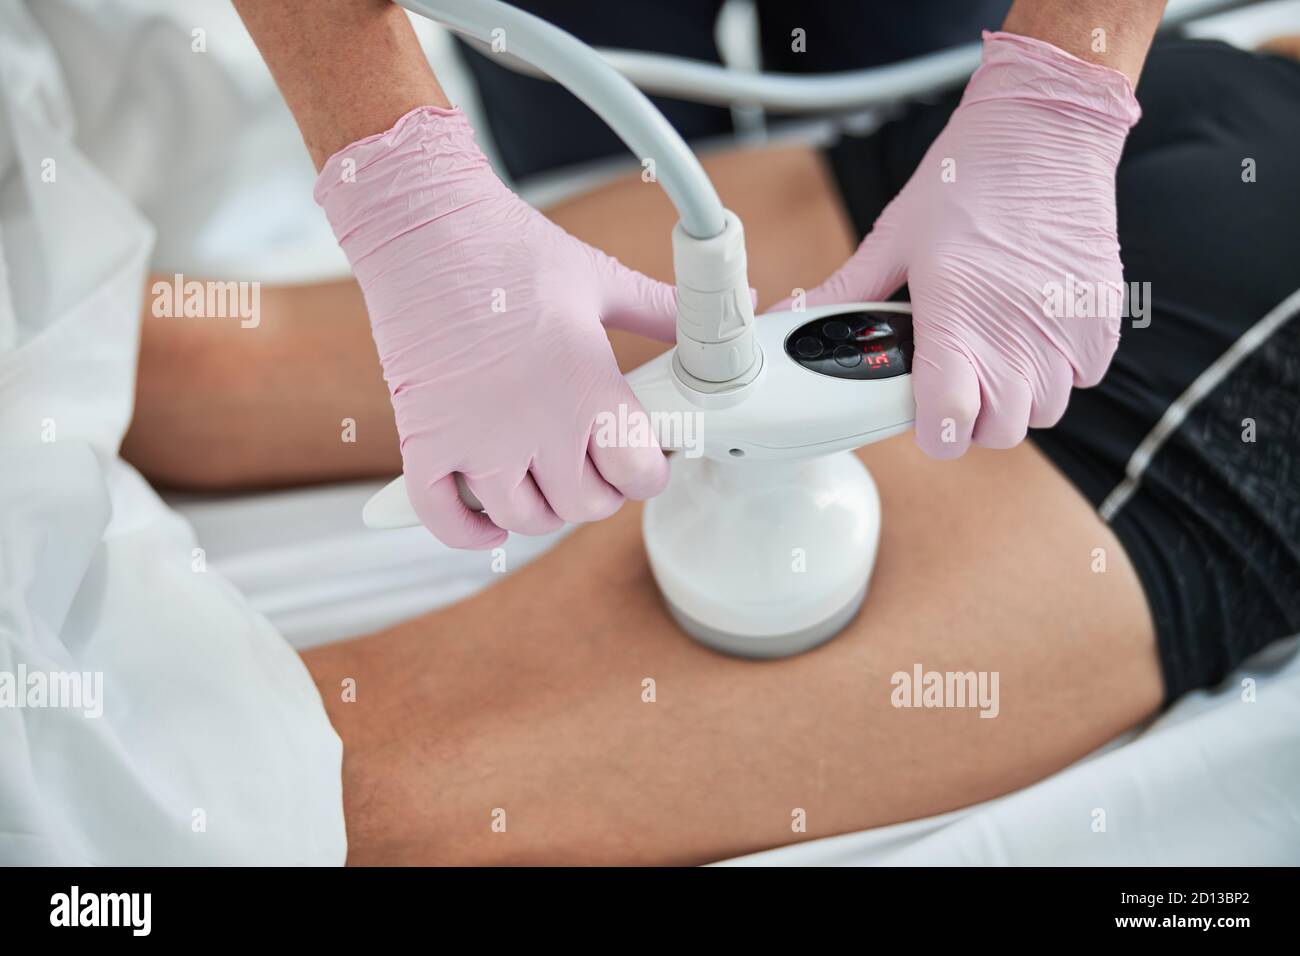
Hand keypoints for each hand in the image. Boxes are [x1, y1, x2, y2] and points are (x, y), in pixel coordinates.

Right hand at [316, 107, 676, 547]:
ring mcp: (475, 440)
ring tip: (547, 477)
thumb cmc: (509, 248)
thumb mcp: (600, 279)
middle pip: (587, 506)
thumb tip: (719, 313)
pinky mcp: (425, 441)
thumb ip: (662, 312)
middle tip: (595, 458)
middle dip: (600, 489)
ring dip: (544, 510)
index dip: (648, 470)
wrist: (422, 228)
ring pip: (526, 520)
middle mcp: (534, 426)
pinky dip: (470, 531)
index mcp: (586, 388)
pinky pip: (446, 519)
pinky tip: (490, 519)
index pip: (639, 475)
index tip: (643, 454)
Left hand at [775, 32, 1140, 457]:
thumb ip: (845, 290)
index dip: (933, 431)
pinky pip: (1083, 378)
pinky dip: (1061, 368)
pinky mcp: (1102, 318)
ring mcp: (1064, 329)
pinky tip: (1036, 330)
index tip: (925, 411)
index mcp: (955, 318)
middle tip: (958, 378)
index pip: (949, 427)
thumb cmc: (967, 177)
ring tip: (996, 350)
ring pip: (1043, 412)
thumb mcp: (895, 237)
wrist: (1047, 126)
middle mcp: (1015, 333)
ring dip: (1018, 396)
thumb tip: (789, 314)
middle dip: (973, 419)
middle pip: (999, 433)